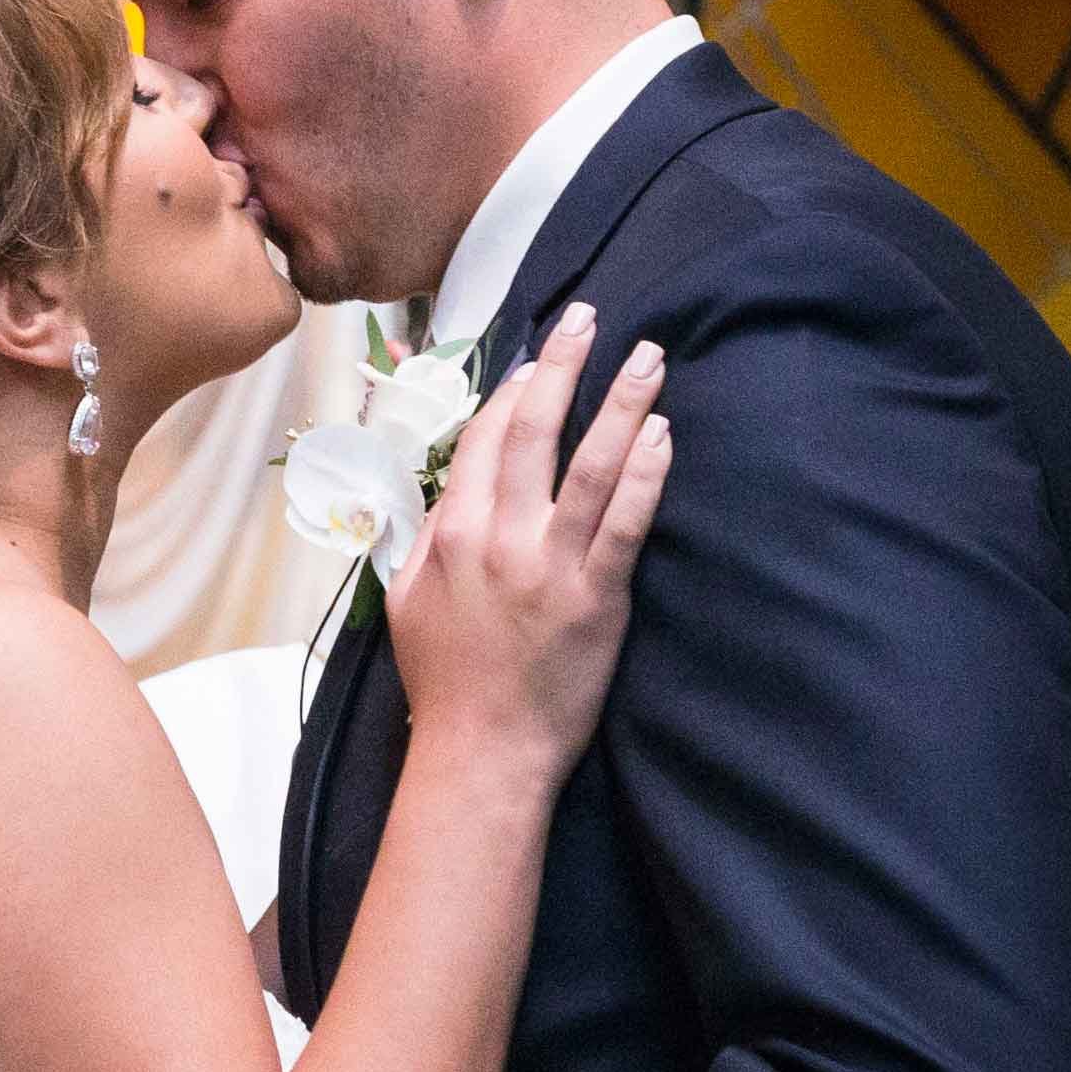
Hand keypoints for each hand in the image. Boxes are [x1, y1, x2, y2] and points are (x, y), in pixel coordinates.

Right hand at [383, 305, 670, 786]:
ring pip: (589, 463)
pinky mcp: (596, 596)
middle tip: (589, 319)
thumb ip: (427, 535)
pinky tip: (663, 434)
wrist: (482, 752)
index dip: (513, 389)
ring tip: (648, 357)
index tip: (537, 360)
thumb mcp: (407, 597)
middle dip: (562, 365)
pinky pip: (627, 520)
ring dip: (621, 402)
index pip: (482, 436)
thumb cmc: (445, 681)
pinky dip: (646, 471)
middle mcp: (496, 536)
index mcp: (449, 530)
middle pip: (532, 429)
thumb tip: (450, 489)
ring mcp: (548, 564)